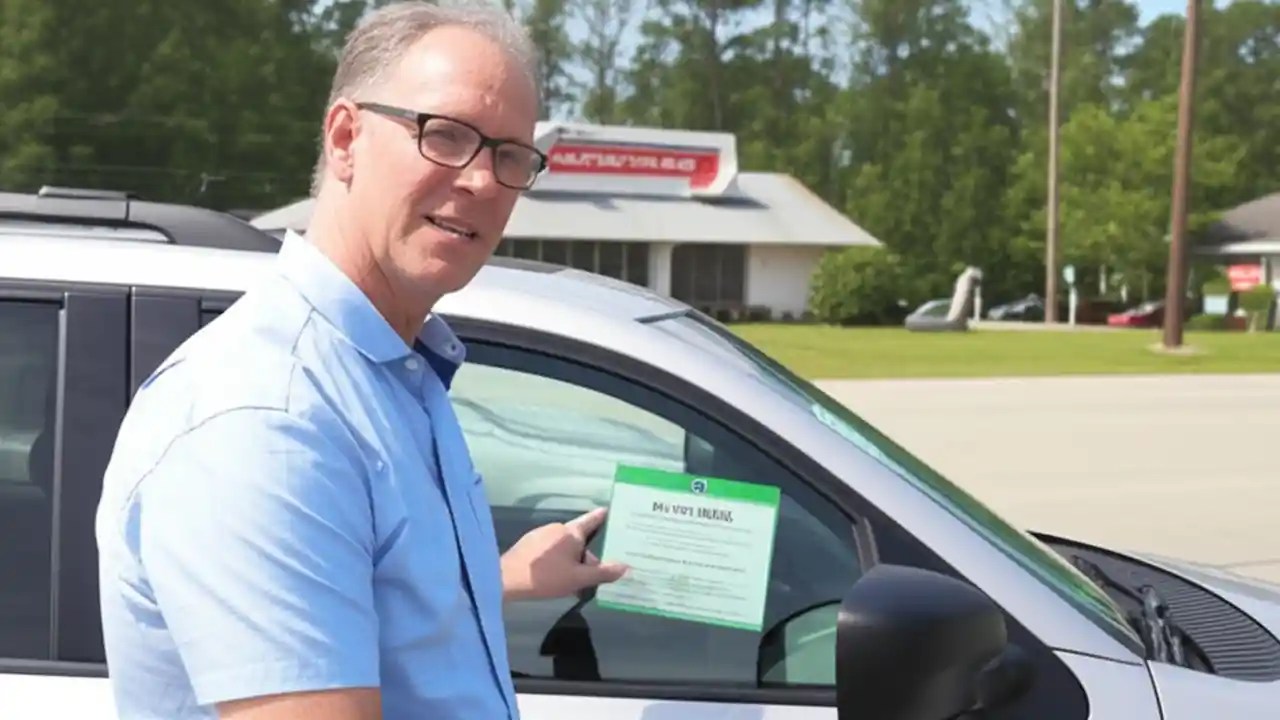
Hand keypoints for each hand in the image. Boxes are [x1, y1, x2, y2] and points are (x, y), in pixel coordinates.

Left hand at [500, 507, 627, 601]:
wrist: (506, 579)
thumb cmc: (546, 577)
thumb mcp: (578, 579)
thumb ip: (602, 573)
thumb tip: (625, 566)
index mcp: (572, 532)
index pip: (592, 520)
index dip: (603, 516)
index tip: (611, 510)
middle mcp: (557, 528)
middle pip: (579, 539)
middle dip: (587, 556)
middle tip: (595, 575)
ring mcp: (541, 534)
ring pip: (564, 546)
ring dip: (572, 560)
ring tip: (576, 582)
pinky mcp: (529, 543)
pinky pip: (550, 550)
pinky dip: (557, 561)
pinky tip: (556, 578)